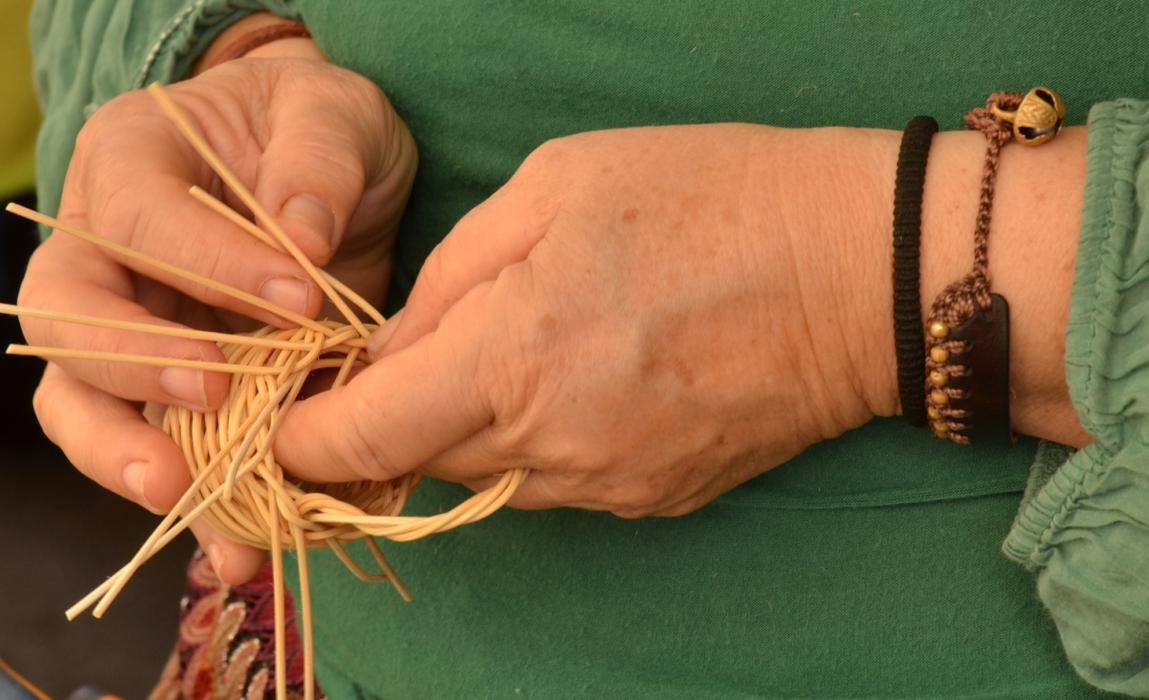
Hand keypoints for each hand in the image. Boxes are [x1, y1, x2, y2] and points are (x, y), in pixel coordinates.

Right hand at [18, 51, 416, 580]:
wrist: (335, 169)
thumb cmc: (322, 127)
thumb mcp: (337, 114)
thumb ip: (319, 160)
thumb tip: (300, 242)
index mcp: (131, 160)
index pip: (140, 218)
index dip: (208, 263)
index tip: (300, 302)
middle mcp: (106, 248)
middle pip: (65, 319)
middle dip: (130, 367)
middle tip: (213, 395)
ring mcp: (132, 324)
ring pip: (82, 400)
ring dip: (128, 455)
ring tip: (187, 498)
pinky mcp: (176, 385)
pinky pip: (161, 445)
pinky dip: (195, 501)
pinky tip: (238, 546)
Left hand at [277, 124, 891, 516]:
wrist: (858, 274)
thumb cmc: (709, 201)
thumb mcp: (555, 188)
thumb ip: (451, 277)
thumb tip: (395, 348)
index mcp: (512, 359)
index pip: (364, 440)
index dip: (305, 439)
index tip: (287, 420)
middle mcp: (552, 446)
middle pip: (418, 464)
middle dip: (389, 423)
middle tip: (404, 360)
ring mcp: (609, 486)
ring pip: (488, 479)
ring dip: (470, 429)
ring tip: (514, 352)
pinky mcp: (655, 500)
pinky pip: (558, 485)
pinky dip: (538, 443)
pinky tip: (582, 377)